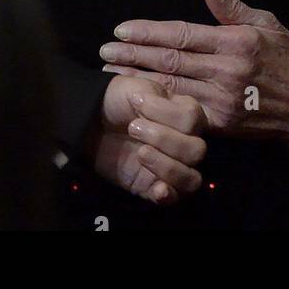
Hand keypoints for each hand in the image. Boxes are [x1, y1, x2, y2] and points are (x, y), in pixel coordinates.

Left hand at [84, 73, 206, 205]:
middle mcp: (186, 142)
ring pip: (191, 178)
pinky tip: (157, 188)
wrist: (92, 121)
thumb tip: (161, 111)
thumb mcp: (137, 89)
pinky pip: (174, 199)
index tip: (139, 105)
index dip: (168, 114)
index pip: (194, 120)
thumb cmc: (118, 100)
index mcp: (186, 115)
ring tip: (140, 152)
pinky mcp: (154, 188)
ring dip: (167, 166)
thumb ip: (157, 99)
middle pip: (197, 151)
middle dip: (165, 139)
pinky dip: (169, 194)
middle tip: (133, 128)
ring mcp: (173, 167)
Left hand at [100, 0, 288, 151]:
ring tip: (110, 71)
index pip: (180, 34)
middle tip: (104, 50)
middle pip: (168, 60)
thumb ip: (232, 9)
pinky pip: (183, 108)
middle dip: (132, 55)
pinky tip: (138, 97)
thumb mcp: (266, 24)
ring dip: (137, 78)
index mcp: (234, 41)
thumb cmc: (288, 59)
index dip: (148, 32)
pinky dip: (158, 102)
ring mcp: (221, 99)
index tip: (122, 29)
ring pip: (170, 86)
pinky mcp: (220, 122)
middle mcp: (225, 70)